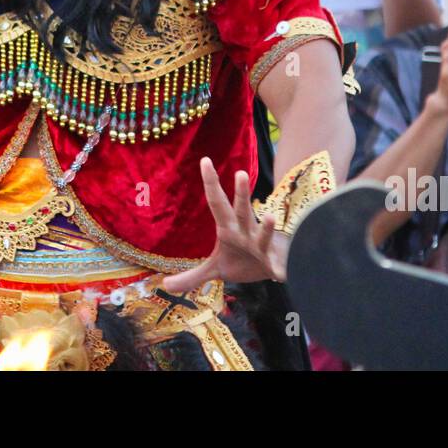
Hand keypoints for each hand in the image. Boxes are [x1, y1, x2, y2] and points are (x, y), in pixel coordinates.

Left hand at [162, 158, 285, 292]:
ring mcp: (263, 246)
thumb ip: (192, 277)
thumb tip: (165, 286)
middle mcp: (246, 232)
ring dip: (266, 227)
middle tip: (240, 173)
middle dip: (241, 194)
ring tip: (269, 217)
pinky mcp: (276, 263)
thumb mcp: (215, 270)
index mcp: (229, 229)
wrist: (272, 272)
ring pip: (264, 234)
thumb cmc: (243, 262)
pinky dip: (281, 270)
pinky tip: (281, 273)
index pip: (217, 203)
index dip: (211, 183)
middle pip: (242, 210)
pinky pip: (279, 266)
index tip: (205, 160)